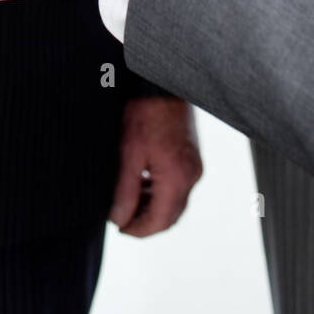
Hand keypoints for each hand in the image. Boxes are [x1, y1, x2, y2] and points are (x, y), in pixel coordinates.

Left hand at [109, 97, 202, 236]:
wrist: (159, 84)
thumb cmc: (143, 112)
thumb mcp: (128, 154)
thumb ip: (124, 191)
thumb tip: (118, 219)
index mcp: (177, 177)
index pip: (160, 220)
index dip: (138, 230)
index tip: (120, 229)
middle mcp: (191, 175)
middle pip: (170, 215)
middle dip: (146, 222)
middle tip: (122, 220)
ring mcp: (194, 166)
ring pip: (175, 202)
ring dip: (153, 208)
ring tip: (127, 204)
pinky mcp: (192, 157)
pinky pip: (178, 185)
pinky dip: (160, 192)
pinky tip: (142, 185)